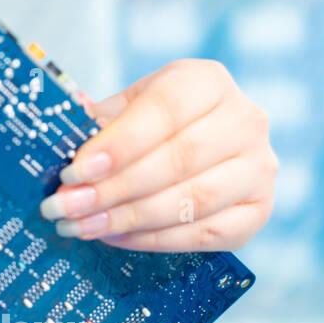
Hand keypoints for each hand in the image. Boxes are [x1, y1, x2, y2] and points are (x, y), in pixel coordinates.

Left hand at [38, 59, 277, 251]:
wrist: (203, 139)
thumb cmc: (155, 120)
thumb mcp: (128, 106)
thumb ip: (101, 124)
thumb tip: (64, 148)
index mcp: (207, 82)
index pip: (164, 110)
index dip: (118, 144)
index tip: (75, 170)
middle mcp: (244, 121)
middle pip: (178, 160)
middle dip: (113, 189)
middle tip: (67, 206)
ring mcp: (259, 168)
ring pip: (193, 200)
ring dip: (129, 218)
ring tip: (82, 226)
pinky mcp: (259, 209)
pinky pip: (205, 234)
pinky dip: (155, 240)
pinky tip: (115, 237)